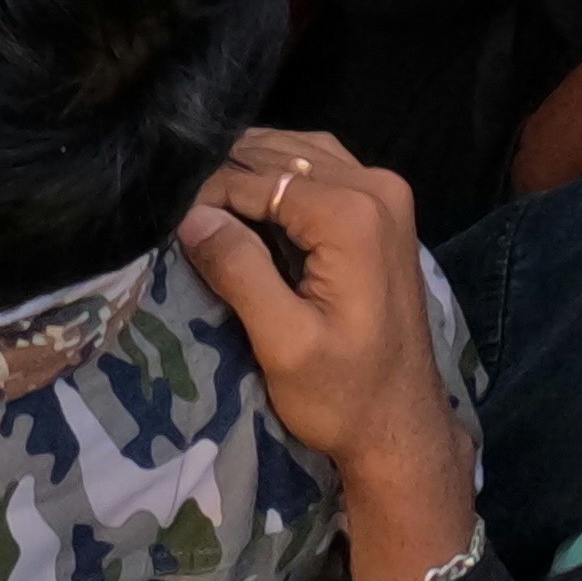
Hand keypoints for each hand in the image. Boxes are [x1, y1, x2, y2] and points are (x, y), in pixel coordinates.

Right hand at [176, 127, 476, 580]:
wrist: (403, 428)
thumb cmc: (343, 396)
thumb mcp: (283, 344)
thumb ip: (240, 271)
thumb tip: (191, 215)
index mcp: (352, 214)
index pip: (253, 176)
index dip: (206, 201)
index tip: (178, 239)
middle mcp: (377, 186)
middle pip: (274, 154)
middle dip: (225, 183)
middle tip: (190, 229)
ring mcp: (386, 192)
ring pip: (294, 152)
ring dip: (250, 175)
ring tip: (214, 218)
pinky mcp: (384, 206)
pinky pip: (319, 164)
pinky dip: (280, 177)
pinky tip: (255, 209)